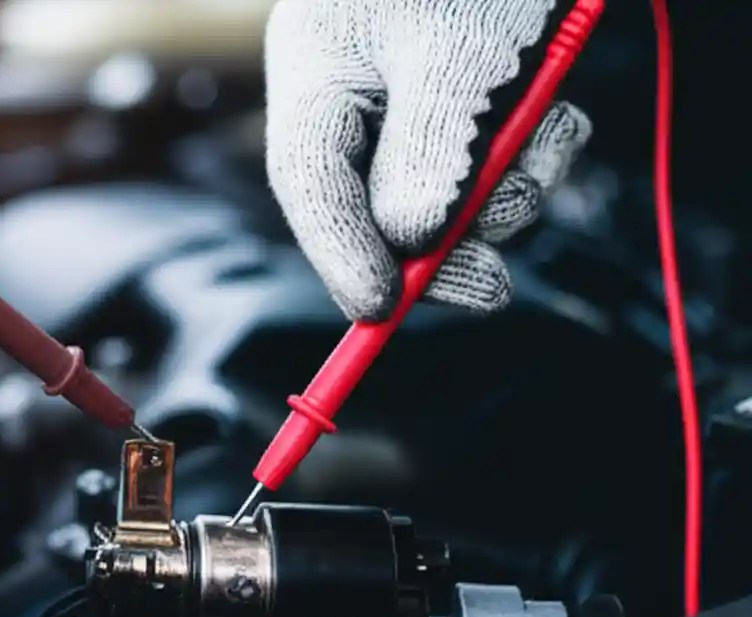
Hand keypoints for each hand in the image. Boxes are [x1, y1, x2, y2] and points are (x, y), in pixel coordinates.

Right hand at [265, 0, 591, 320]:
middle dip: (439, 246)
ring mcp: (411, 100)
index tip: (377, 312)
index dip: (338, 255)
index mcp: (319, 74)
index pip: (308, 184)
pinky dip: (531, 157)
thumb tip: (412, 244)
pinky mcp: (466, 102)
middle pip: (375, 203)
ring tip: (546, 147)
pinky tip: (557, 120)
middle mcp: (356, 96)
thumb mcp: (454, 55)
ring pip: (442, 190)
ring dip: (506, 192)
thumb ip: (428, 152)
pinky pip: (489, 160)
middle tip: (491, 283)